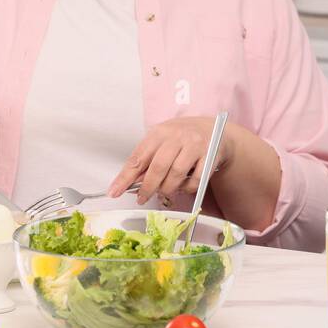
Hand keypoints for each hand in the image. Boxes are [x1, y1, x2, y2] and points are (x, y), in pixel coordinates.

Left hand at [106, 117, 234, 205]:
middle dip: (147, 187)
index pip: (138, 157)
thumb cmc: (182, 137)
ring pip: (176, 174)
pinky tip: (183, 187)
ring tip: (164, 192)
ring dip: (167, 189)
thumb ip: (147, 159)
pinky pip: (195, 180)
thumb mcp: (161, 141)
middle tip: (142, 198)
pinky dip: (186, 189)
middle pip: (158, 167)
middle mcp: (177, 136)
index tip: (115, 191)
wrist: (213, 128)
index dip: (125, 177)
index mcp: (159, 132)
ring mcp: (194, 145)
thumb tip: (131, 182)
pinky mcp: (210, 156)